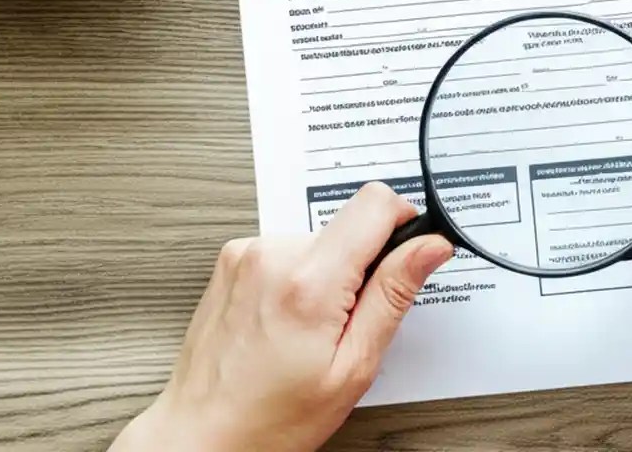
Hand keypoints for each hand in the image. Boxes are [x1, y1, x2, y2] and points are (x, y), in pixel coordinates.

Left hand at [109, 182, 453, 451]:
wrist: (202, 434)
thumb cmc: (271, 417)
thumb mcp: (353, 366)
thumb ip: (393, 295)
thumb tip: (429, 248)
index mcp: (309, 281)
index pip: (376, 203)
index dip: (404, 222)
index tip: (408, 252)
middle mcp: (272, 255)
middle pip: (349, 224)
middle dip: (361, 266)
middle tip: (347, 322)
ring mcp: (246, 254)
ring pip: (319, 240)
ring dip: (327, 274)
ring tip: (310, 329)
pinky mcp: (232, 259)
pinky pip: (288, 250)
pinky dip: (298, 278)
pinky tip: (287, 321)